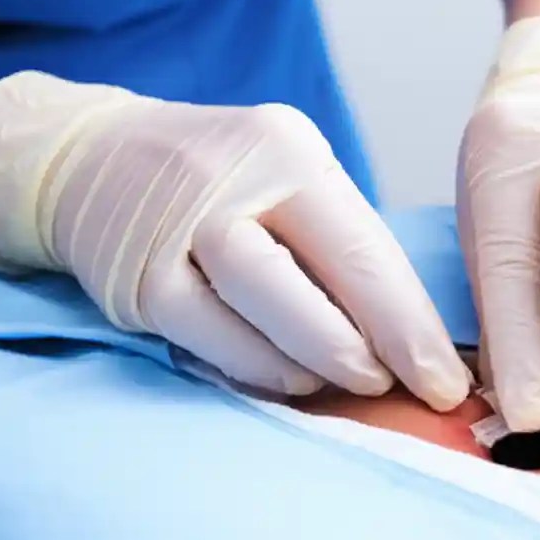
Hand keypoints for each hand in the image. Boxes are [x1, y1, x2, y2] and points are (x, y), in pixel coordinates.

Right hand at [0, 72, 470, 409]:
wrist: (90, 159)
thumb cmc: (218, 179)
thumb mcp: (283, 175)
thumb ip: (337, 242)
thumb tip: (407, 337)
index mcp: (288, 149)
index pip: (366, 246)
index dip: (412, 323)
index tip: (449, 377)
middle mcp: (232, 179)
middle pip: (321, 277)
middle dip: (380, 348)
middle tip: (416, 391)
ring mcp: (177, 228)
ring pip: (266, 308)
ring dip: (321, 361)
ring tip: (358, 383)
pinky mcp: (136, 279)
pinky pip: (210, 339)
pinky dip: (259, 367)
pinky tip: (292, 381)